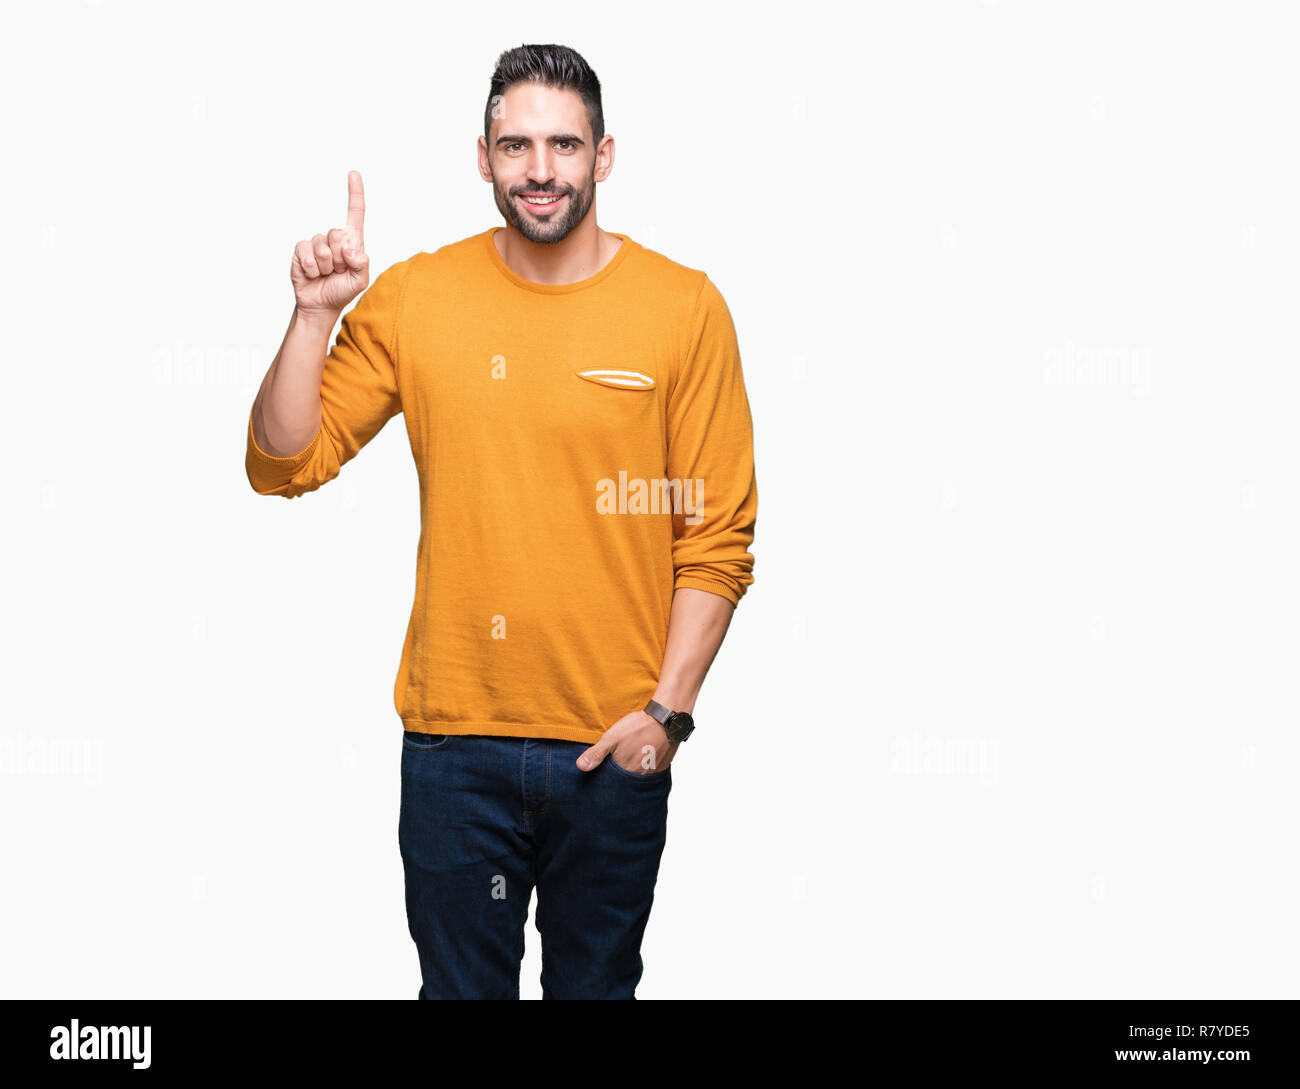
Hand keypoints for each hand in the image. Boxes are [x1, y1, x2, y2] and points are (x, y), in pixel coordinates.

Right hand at [290, 170, 369, 316]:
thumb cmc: (342, 291)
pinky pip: (306, 253)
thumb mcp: (359, 281)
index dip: (355, 194)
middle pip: (337, 234)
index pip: (355, 214)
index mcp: (351, 242)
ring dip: (326, 266)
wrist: (320, 305)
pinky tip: (313, 275)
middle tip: (338, 271)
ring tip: (326, 274)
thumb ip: (362, 264)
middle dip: (339, 258)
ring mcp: (316, 244)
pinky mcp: (301, 251)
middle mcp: (334, 239)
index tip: (353, 174)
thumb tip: (351, 249)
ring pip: (322, 247)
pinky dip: (312, 268)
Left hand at [577, 710, 678, 774]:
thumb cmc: (638, 728)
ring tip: (629, 763)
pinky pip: (650, 773)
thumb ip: (596, 753)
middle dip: (620, 778)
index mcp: (626, 772)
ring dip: (633, 773)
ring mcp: (653, 772)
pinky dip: (644, 768)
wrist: (666, 719)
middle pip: (626, 782)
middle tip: (618, 767)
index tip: (604, 777)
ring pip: (638, 778)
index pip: (613, 784)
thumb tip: (580, 767)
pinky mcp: (662, 766)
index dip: (607, 781)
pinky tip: (641, 759)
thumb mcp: (612, 738)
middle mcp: (640, 776)